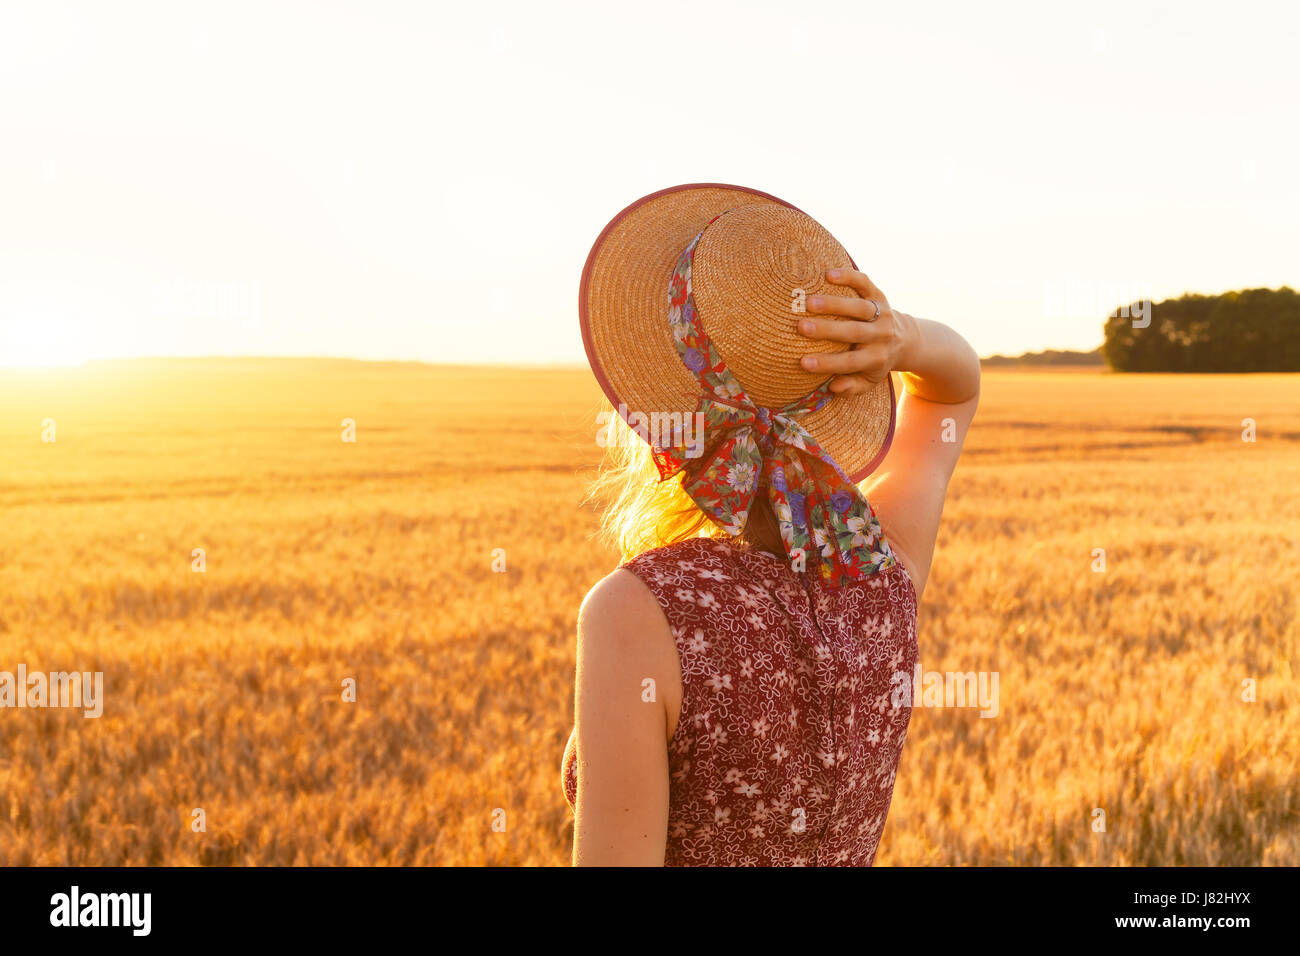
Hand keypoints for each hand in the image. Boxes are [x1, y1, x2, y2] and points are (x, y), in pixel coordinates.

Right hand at [795, 269, 915, 395]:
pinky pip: (865, 284)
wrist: (904, 340)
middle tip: (801, 327)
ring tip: (808, 302)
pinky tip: (828, 274)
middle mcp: (882, 335)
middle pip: (854, 332)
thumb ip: (851, 387)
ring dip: (834, 304)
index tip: (802, 363)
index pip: (850, 362)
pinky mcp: (879, 295)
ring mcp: (882, 313)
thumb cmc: (875, 363)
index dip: (827, 363)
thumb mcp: (868, 381)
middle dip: (827, 329)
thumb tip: (832, 387)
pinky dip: (849, 277)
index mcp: (877, 358)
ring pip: (859, 307)